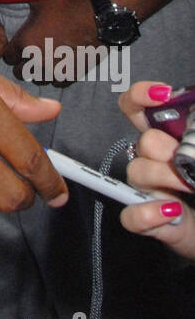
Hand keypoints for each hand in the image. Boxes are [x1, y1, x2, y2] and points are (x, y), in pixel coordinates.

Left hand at [2, 0, 97, 78]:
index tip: (18, 46)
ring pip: (38, 80)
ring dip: (39, 72)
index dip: (12, 51)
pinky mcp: (71, 76)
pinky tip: (59, 65)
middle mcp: (37, 60)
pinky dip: (56, 76)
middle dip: (23, 63)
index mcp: (25, 42)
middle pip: (20, 72)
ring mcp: (54, 71)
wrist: (99, 19)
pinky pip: (57, 83)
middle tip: (30, 53)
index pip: (7, 56)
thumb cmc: (69, 6)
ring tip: (44, 60)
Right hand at [118, 81, 194, 260]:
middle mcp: (154, 160)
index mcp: (169, 138)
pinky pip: (130, 216)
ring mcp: (149, 191)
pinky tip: (172, 211)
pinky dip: (148, 213)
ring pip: (136, 172)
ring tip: (191, 188)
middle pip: (144, 141)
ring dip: (164, 177)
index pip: (136, 109)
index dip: (140, 96)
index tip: (163, 95)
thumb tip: (194, 115)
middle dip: (167, 148)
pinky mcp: (147, 222)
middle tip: (193, 162)